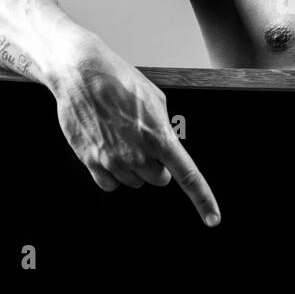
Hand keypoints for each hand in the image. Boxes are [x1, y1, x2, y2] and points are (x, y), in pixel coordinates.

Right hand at [51, 36, 219, 226]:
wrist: (81, 74)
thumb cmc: (118, 80)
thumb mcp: (155, 99)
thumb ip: (164, 129)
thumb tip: (167, 146)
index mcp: (160, 137)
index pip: (188, 176)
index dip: (203, 200)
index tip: (213, 219)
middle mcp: (137, 154)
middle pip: (158, 179)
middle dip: (156, 165)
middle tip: (143, 140)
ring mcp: (112, 161)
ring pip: (134, 182)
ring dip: (132, 167)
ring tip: (121, 136)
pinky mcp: (91, 163)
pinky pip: (110, 185)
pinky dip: (112, 174)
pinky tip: (108, 150)